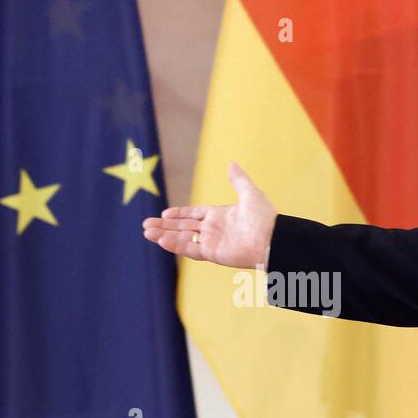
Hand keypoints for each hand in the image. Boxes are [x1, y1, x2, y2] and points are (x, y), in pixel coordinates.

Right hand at [141, 161, 277, 267]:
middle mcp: (213, 230)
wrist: (273, 239)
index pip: (194, 215)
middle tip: (145, 226)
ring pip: (183, 238)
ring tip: (147, 233)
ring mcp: (212, 242)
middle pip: (183, 228)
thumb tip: (231, 163)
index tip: (164, 214)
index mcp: (219, 216)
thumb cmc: (265, 217)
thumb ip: (238, 180)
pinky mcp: (213, 254)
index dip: (179, 215)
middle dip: (164, 226)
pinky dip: (176, 245)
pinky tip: (162, 240)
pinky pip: (191, 249)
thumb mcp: (250, 193)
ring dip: (165, 235)